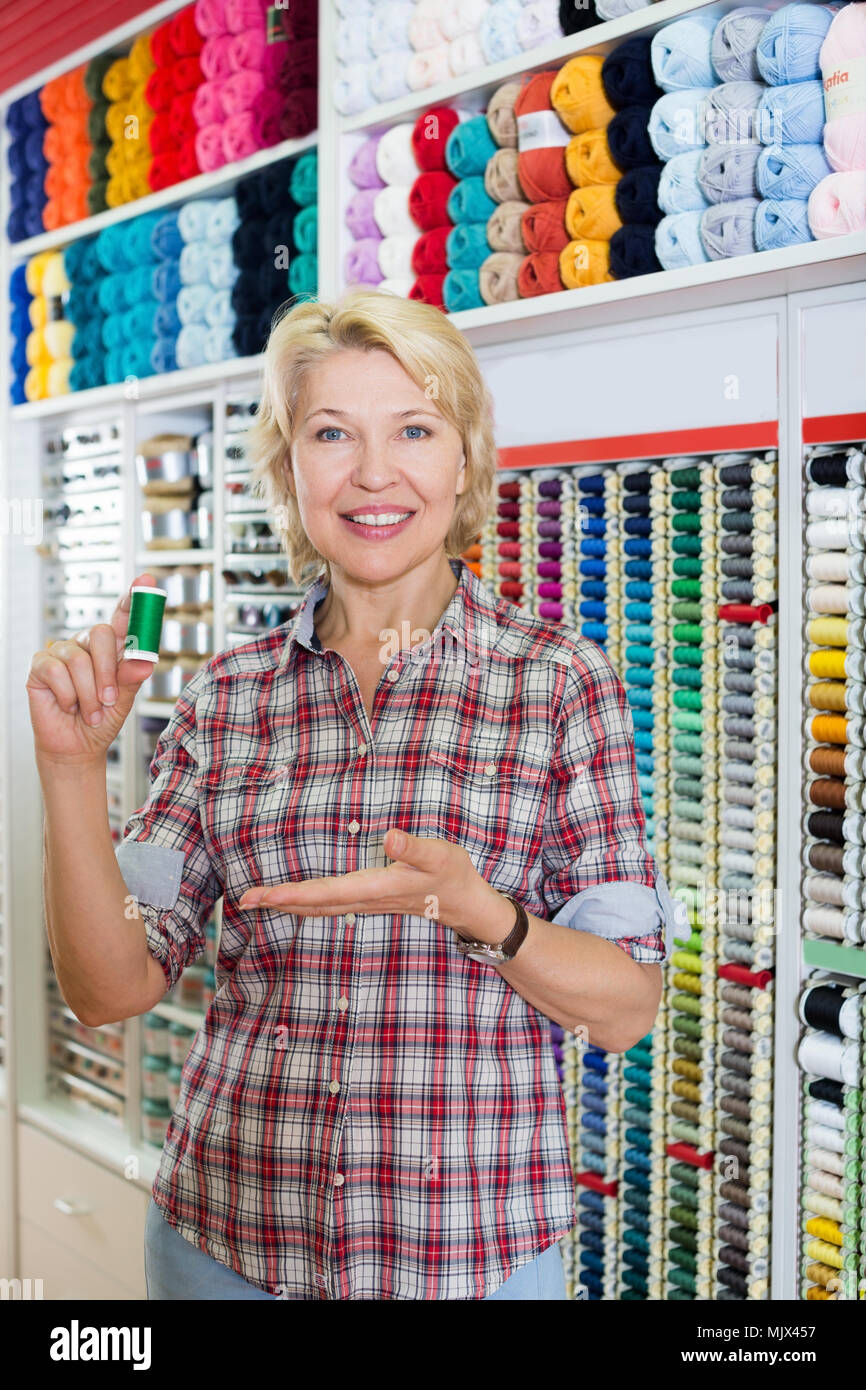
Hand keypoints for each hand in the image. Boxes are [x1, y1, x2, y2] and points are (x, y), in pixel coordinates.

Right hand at [27, 572, 158, 767]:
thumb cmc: (102, 719)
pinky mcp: (41, 666)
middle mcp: (87, 644)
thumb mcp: (124, 700)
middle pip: (101, 634)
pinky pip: (56, 672)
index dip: (134, 599)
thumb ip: (132, 678)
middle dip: (108, 673)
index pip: (123, 617)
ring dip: (89, 694)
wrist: (77, 746)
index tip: (146, 581)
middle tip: (109, 700)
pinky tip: (67, 705)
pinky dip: (67, 696)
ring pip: (79, 661)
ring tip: (90, 712)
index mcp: (112, 648)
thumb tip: (144, 662)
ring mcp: (62, 652)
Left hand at [238, 828, 513, 943]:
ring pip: (318, 907)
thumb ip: (414, 846)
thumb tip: (388, 835)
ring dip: (287, 904)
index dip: (292, 894)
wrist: (466, 904)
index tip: (262, 895)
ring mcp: (366, 903)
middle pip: (313, 904)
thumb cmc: (453, 875)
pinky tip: (295, 902)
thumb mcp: (439, 855)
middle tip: (243, 900)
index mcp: (376, 887)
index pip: (325, 893)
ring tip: (258, 901)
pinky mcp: (369, 900)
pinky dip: (305, 903)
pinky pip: (328, 905)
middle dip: (278, 901)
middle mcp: (365, 899)